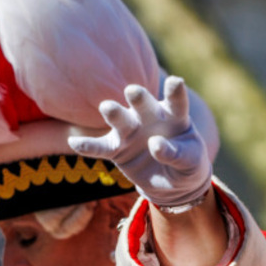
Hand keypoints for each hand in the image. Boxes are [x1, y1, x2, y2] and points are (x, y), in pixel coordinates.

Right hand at [69, 76, 211, 208]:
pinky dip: (88, 146)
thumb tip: (153, 144)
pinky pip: (101, 148)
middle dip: (138, 98)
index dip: (175, 91)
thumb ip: (176, 154)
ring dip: (114, 113)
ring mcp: (131, 132)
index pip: (176, 101)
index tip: (176, 82)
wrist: (172, 183)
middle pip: (144, 105)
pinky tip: (74, 142)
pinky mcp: (117, 150)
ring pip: (121, 121)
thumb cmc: (186, 165)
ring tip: (107, 107)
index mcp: (174, 116)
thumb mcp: (190, 163)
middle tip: (133, 92)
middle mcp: (150, 118)